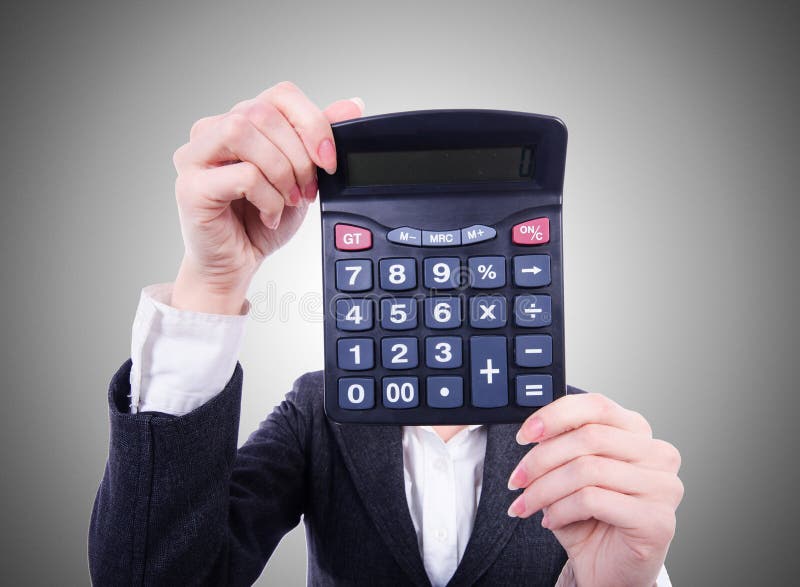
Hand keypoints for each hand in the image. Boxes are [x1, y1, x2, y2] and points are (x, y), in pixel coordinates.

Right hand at [170, 81, 364, 313]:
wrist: (237, 264)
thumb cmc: (261, 220)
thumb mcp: (302, 177)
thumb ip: (319, 141)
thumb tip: (352, 105)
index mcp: (241, 121)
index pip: (280, 95)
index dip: (311, 122)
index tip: (328, 160)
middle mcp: (212, 131)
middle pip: (261, 112)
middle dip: (297, 155)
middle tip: (307, 189)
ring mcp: (194, 157)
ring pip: (242, 132)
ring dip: (280, 171)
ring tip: (288, 200)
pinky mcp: (190, 187)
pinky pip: (241, 175)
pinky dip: (268, 198)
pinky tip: (269, 215)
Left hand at [508, 393, 683, 586]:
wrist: (609, 570)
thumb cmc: (591, 518)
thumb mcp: (571, 472)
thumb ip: (563, 444)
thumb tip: (534, 430)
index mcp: (638, 432)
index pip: (597, 405)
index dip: (555, 415)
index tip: (524, 435)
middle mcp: (658, 454)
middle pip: (588, 438)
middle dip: (542, 459)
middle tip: (517, 479)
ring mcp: (663, 487)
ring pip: (586, 470)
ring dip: (544, 489)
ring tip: (526, 503)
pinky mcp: (657, 520)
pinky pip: (592, 501)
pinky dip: (560, 510)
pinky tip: (550, 520)